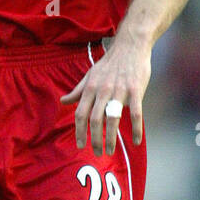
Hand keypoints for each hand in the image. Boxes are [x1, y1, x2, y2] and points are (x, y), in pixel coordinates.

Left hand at [59, 36, 150, 154]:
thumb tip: (63, 101)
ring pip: (113, 119)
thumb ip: (78, 91)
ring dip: (111, 138)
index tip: (80, 145)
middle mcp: (103, 90)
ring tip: (110, 151)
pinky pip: (135, 113)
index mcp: (90, 88)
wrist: (131, 45)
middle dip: (94, 139)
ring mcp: (120, 91)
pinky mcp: (136, 90)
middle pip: (95, 119)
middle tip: (96, 153)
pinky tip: (136, 141)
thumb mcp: (90, 75)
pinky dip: (136, 129)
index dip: (79, 131)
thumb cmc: (110, 63)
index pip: (80, 113)